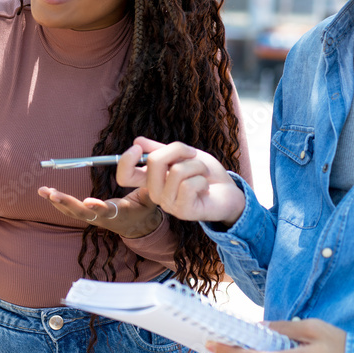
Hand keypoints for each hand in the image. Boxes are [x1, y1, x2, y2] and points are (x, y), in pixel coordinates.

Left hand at [37, 186, 162, 238]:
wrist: (137, 226)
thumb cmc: (143, 209)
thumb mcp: (150, 200)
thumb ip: (150, 189)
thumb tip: (155, 173)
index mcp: (119, 213)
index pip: (107, 211)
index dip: (98, 207)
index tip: (88, 202)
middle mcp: (103, 218)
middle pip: (83, 213)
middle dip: (68, 204)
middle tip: (53, 195)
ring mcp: (93, 218)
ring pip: (72, 212)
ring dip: (58, 201)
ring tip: (43, 191)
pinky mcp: (86, 214)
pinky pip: (69, 209)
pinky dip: (56, 199)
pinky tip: (44, 191)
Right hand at [116, 137, 244, 226]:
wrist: (229, 191)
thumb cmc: (205, 173)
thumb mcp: (183, 155)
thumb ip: (160, 149)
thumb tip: (137, 140)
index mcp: (152, 179)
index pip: (125, 175)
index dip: (125, 160)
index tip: (138, 148)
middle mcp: (156, 193)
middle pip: (154, 162)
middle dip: (178, 149)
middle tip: (193, 155)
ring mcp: (168, 204)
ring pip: (176, 171)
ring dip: (197, 165)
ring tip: (202, 174)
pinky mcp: (182, 211)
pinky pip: (189, 185)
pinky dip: (202, 179)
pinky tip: (205, 187)